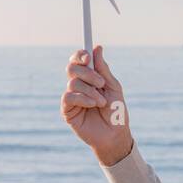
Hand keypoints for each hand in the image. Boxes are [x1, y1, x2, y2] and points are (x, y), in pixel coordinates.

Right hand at [62, 45, 133, 165]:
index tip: (87, 56)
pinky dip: (83, 99)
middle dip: (87, 73)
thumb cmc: (116, 111)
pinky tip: (93, 105)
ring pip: (73, 83)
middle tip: (101, 83)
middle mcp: (78, 85)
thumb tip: (97, 48)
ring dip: (90, 91)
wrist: (115, 134)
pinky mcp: (67, 110)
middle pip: (72, 68)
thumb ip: (104, 69)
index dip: (80, 55)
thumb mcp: (113, 87)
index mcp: (89, 77)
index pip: (78, 60)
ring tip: (101, 102)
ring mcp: (72, 97)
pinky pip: (69, 97)